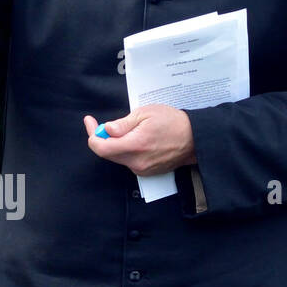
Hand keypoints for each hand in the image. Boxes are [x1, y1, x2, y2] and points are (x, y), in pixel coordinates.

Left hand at [82, 105, 196, 176]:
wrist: (196, 138)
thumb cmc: (173, 122)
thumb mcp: (145, 114)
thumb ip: (122, 124)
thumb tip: (106, 130)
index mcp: (135, 146)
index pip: (101, 148)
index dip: (92, 135)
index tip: (90, 122)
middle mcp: (137, 162)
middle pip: (107, 153)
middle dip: (101, 138)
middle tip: (103, 124)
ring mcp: (143, 169)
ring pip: (118, 158)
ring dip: (114, 145)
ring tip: (125, 130)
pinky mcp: (148, 172)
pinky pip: (128, 162)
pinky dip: (125, 151)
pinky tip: (134, 140)